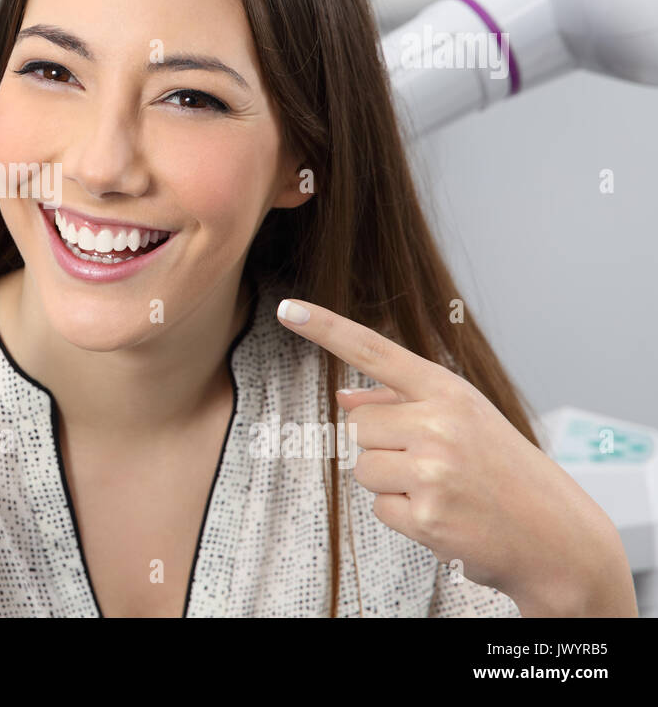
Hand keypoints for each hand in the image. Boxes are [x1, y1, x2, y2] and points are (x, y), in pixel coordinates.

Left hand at [275, 298, 636, 616]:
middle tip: (431, 464)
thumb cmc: (502, 470)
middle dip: (382, 448)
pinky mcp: (427, 516)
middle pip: (357, 427)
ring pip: (362, 469)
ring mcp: (433, 471)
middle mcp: (439, 423)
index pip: (374, 350)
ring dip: (390, 484)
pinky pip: (378, 508)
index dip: (327, 328)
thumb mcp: (462, 419)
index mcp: (447, 391)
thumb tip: (342, 399)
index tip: (288, 308)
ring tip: (440, 490)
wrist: (556, 535)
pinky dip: (403, 517)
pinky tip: (443, 516)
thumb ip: (400, 404)